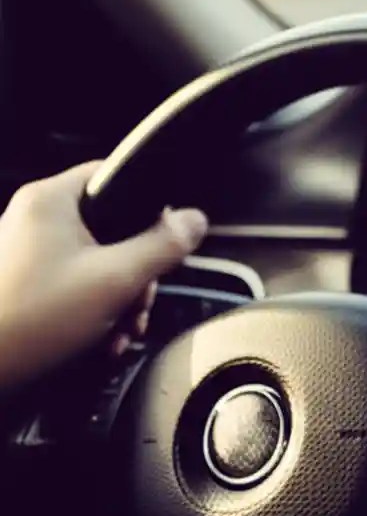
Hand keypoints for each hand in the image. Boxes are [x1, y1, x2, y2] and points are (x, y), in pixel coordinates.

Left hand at [0, 161, 207, 389]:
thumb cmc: (39, 316)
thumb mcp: (115, 280)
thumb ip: (162, 246)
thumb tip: (196, 219)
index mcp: (51, 200)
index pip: (116, 176)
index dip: (152, 205)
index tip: (169, 242)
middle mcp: (35, 216)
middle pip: (112, 226)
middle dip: (138, 271)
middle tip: (142, 304)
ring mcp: (26, 250)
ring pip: (98, 259)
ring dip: (122, 296)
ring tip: (126, 331)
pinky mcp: (22, 281)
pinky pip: (75, 281)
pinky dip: (96, 307)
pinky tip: (106, 339)